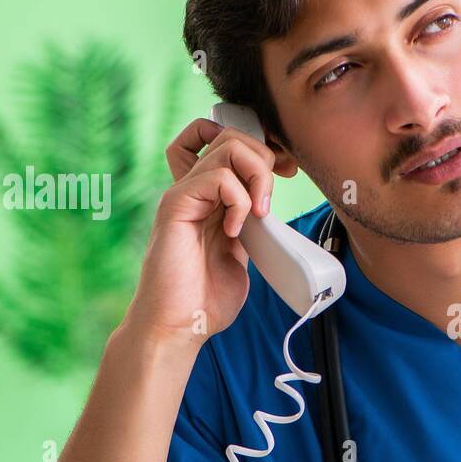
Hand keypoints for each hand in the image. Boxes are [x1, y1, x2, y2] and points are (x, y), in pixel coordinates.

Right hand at [123, 119, 277, 344]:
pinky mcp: (175, 205)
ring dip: (257, 177)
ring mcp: (184, 195)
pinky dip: (238, 199)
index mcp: (210, 199)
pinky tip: (235, 230)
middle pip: (232, 135)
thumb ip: (250, 228)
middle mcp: (195, 190)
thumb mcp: (241, 256)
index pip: (228, 142)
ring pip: (228, 145)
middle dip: (265, 159)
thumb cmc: (205, 299)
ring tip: (257, 214)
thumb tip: (269, 213)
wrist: (180, 326)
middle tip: (269, 202)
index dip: (261, 149)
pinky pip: (216, 175)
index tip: (284, 175)